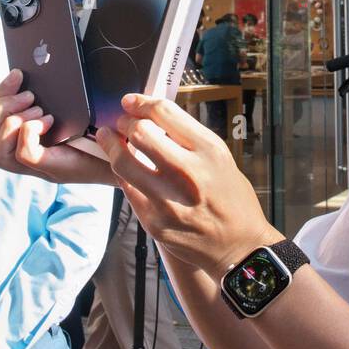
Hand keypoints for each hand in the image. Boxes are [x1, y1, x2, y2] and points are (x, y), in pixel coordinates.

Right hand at [0, 69, 116, 185]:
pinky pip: (23, 153)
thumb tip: (45, 67)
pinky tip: (50, 122)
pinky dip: (30, 133)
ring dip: (12, 123)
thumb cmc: (103, 135)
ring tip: (39, 110)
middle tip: (30, 96)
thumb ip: (56, 97)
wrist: (128, 158)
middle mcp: (26, 157)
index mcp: (27, 141)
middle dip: (1, 109)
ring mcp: (38, 166)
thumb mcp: (74, 110)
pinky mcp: (52, 170)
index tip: (18, 73)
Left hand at [94, 94, 277, 279]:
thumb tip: (152, 118)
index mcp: (208, 150)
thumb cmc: (232, 198)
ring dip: (111, 146)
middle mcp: (188, 173)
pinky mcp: (154, 222)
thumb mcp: (220, 157)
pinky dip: (123, 175)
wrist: (240, 246)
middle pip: (140, 133)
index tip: (130, 102)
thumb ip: (188, 138)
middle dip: (125, 123)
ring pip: (123, 162)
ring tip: (108, 139)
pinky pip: (128, 190)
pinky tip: (124, 170)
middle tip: (121, 123)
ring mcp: (169, 201)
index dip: (141, 102)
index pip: (164, 113)